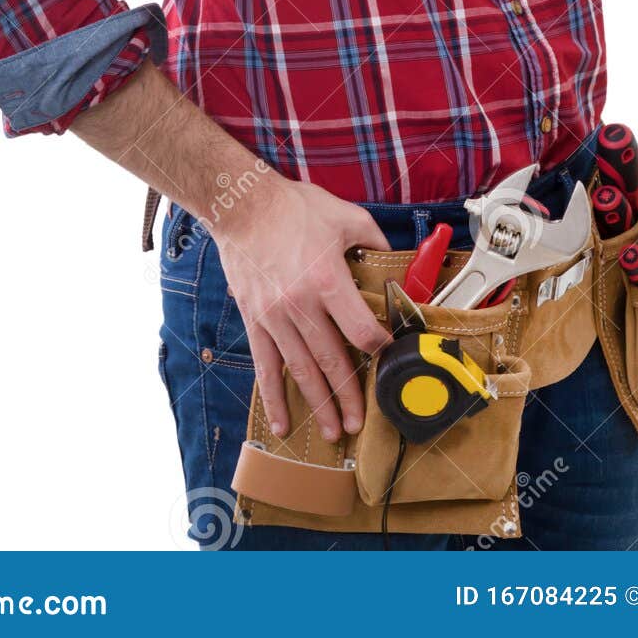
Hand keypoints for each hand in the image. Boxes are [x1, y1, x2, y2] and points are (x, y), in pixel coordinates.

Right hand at [214, 176, 392, 443]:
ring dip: (318, 405)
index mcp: (329, 281)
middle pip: (332, 362)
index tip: (388, 356)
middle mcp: (301, 305)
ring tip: (332, 431)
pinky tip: (281, 423)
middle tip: (359, 423)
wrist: (243, 206)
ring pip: (301, 371)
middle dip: (349, 397)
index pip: (361, 331)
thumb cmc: (295, 208)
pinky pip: (265, 366)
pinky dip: (273, 398)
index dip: (379, 348)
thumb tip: (395, 262)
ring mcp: (275, 317)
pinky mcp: (255, 320)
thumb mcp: (346, 216)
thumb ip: (375, 241)